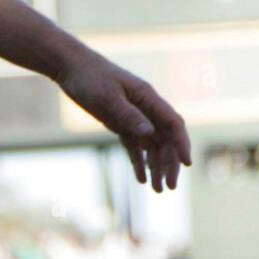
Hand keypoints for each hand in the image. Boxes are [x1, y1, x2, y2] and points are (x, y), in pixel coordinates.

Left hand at [59, 52, 191, 191]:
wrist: (71, 68)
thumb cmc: (91, 78)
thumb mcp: (108, 98)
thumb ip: (129, 116)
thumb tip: (149, 134)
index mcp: (148, 98)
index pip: (173, 123)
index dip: (182, 143)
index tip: (187, 164)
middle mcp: (146, 108)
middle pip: (165, 139)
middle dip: (170, 163)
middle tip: (170, 187)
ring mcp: (134, 116)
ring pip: (151, 145)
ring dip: (156, 166)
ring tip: (158, 190)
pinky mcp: (120, 122)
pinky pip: (134, 145)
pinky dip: (139, 161)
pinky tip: (141, 179)